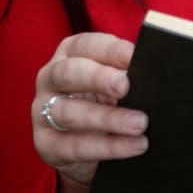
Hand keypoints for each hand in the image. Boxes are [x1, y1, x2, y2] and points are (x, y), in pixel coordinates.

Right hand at [32, 32, 147, 192]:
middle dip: (99, 78)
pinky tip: (133, 146)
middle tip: (126, 86)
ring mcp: (42, 111)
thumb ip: (126, 74)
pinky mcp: (45, 143)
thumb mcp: (114, 83)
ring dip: (108, 118)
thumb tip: (150, 74)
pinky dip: (108, 147)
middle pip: (68, 73)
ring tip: (140, 123)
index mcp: (69, 53)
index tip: (134, 57)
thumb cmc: (105, 101)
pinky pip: (76, 146)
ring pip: (70, 112)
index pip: (86, 44)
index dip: (110, 50)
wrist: (89, 148)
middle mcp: (50, 77)